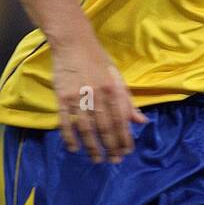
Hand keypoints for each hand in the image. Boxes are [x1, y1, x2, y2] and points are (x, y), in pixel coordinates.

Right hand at [52, 35, 146, 163]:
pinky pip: (65, 122)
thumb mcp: (117, 78)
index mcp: (113, 90)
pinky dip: (69, 137)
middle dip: (111, 147)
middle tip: (114, 161)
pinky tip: (75, 148)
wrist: (73, 43)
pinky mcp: (61, 97)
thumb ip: (128, 101)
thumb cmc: (98, 61)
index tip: (127, 151)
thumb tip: (142, 121)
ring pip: (86, 128)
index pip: (121, 120)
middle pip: (105, 127)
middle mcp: (97, 95)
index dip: (124, 138)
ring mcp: (77, 97)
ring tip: (97, 159)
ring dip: (92, 147)